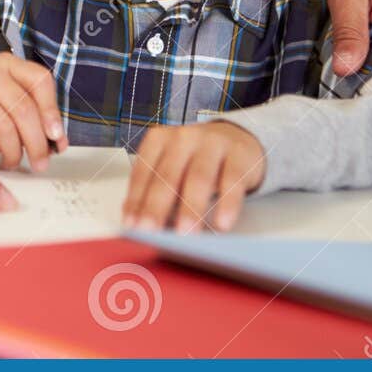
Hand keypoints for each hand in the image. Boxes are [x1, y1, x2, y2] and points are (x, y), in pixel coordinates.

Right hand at [0, 52, 64, 171]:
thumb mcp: (8, 104)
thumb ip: (35, 116)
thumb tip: (58, 140)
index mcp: (6, 63)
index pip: (39, 80)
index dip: (52, 110)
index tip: (56, 136)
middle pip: (24, 109)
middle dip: (37, 143)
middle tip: (40, 162)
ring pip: (5, 128)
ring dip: (13, 152)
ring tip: (11, 159)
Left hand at [122, 122, 265, 232]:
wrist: (236, 139)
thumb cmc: (194, 160)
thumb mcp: (171, 168)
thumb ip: (154, 190)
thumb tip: (135, 221)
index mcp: (159, 139)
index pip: (143, 172)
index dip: (136, 200)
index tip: (131, 225)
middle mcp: (183, 137)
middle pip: (168, 176)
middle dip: (157, 207)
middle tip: (151, 232)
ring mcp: (212, 143)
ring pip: (199, 179)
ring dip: (191, 209)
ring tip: (186, 233)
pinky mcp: (239, 154)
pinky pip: (232, 181)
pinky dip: (227, 205)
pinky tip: (222, 224)